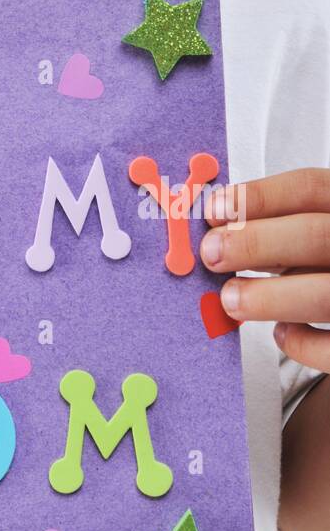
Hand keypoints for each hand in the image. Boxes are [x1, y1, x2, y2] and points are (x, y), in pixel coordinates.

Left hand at [200, 168, 329, 372]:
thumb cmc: (326, 265)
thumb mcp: (310, 236)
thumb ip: (277, 231)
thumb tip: (217, 235)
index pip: (310, 189)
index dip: (258, 196)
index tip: (214, 209)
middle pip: (315, 235)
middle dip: (255, 243)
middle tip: (212, 254)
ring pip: (323, 293)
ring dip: (267, 296)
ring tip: (231, 300)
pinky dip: (301, 342)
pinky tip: (281, 332)